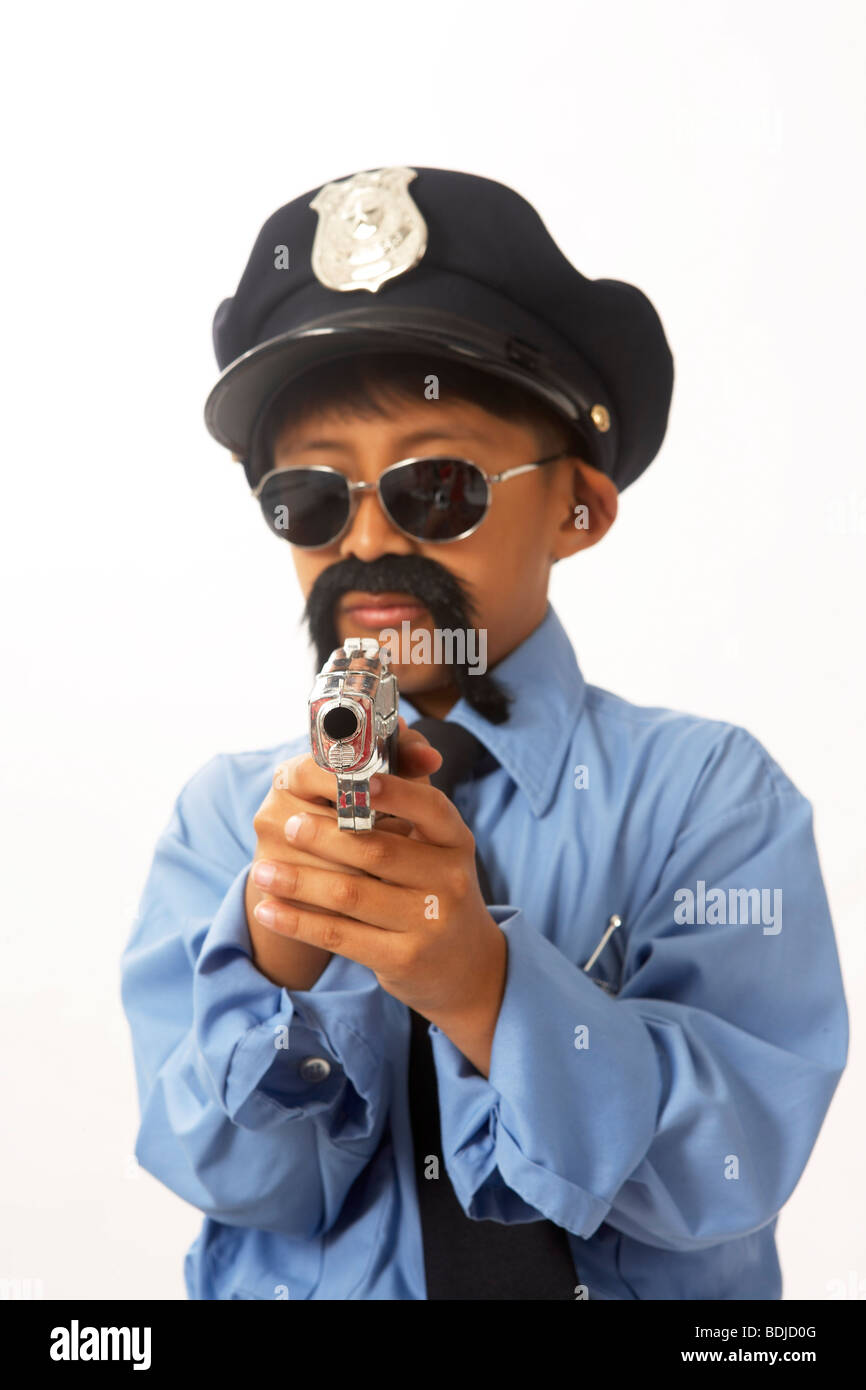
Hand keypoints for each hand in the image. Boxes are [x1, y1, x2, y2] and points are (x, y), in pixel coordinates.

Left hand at [245, 717, 442, 990]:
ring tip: (261, 869)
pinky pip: (340, 936)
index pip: (428, 807)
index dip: (392, 791)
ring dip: (298, 880)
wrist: (463, 963)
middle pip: (379, 850)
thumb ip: (407, 794)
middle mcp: (449, 879)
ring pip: (351, 894)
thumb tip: (387, 736)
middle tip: (285, 824)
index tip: (354, 778)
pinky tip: (268, 908)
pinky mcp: (403, 958)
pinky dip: (298, 921)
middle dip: (325, 836)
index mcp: (456, 840)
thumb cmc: (434, 886)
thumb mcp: (434, 842)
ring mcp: (429, 922)